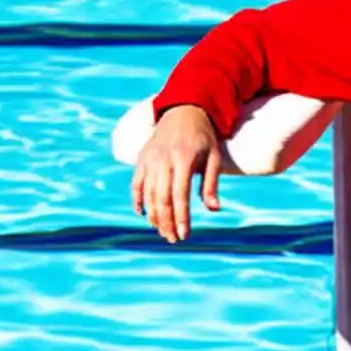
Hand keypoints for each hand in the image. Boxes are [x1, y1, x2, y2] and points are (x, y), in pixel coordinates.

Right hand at [131, 105, 222, 242]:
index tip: (184, 235)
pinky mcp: (141, 159)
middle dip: (166, 222)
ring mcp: (149, 159)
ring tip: (162, 231)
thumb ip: (211, 184)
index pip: (180, 195)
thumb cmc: (203, 137)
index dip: (181, 217)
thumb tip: (214, 209)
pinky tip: (144, 215)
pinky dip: (138, 200)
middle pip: (161, 198)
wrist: (183, 111)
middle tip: (173, 239)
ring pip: (147, 194)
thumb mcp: (214, 157)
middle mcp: (163, 160)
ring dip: (153, 216)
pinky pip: (136, 184)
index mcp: (183, 159)